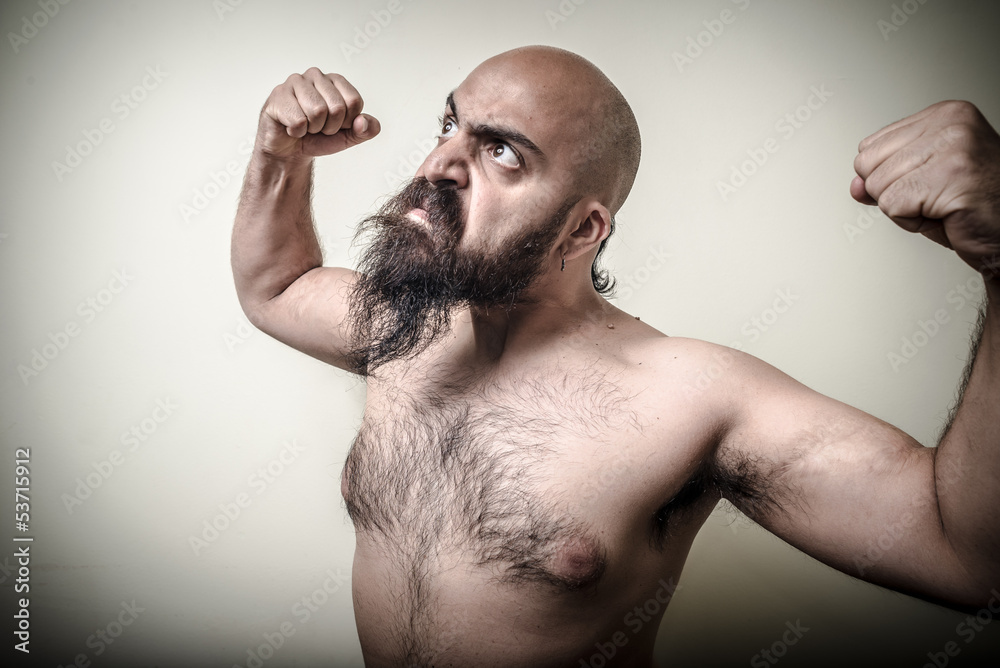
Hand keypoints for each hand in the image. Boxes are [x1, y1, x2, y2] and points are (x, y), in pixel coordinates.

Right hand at [255, 67, 380, 161]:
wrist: (289, 151)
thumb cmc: (317, 137)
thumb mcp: (348, 137)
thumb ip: (365, 130)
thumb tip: (364, 122)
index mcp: (336, 81)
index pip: (354, 101)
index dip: (347, 122)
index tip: (335, 124)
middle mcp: (316, 75)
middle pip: (337, 107)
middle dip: (329, 127)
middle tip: (317, 127)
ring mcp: (295, 82)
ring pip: (317, 111)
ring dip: (313, 128)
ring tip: (305, 125)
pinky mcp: (278, 95)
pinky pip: (298, 120)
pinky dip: (297, 132)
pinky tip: (291, 126)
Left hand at [851, 100, 999, 274]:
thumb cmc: (973, 207)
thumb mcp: (920, 186)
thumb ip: (883, 180)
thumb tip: (854, 185)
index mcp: (943, 115)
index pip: (869, 147)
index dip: (890, 178)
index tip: (929, 182)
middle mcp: (949, 123)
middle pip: (867, 166)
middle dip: (894, 194)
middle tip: (937, 197)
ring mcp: (952, 146)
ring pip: (878, 188)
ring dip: (906, 210)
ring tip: (944, 205)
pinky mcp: (950, 175)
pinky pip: (894, 207)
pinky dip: (914, 222)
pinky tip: (947, 215)